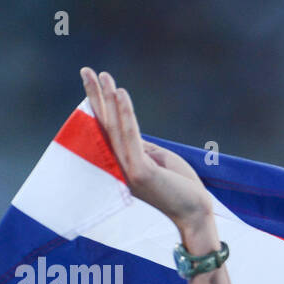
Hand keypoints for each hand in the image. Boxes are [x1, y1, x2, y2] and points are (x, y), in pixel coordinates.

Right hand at [79, 67, 213, 230]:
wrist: (197, 214)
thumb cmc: (182, 187)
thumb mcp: (160, 159)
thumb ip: (142, 145)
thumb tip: (129, 127)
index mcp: (124, 163)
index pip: (108, 129)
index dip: (100, 105)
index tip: (94, 80)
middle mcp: (120, 166)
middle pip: (105, 125)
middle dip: (96, 96)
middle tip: (87, 69)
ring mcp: (128, 170)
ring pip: (114, 128)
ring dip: (107, 99)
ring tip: (103, 75)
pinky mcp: (140, 172)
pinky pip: (130, 136)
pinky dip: (125, 113)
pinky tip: (120, 93)